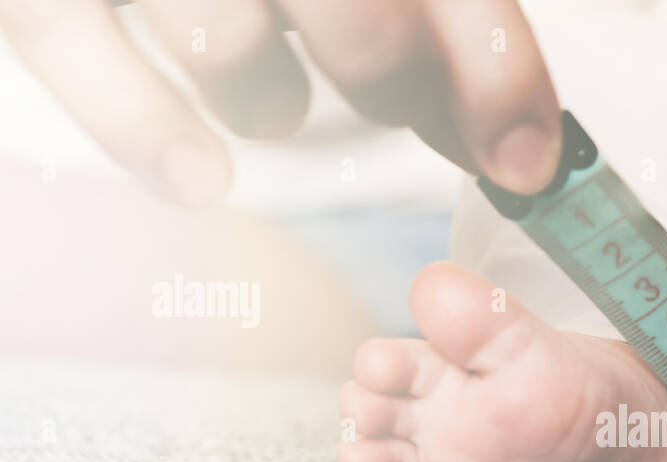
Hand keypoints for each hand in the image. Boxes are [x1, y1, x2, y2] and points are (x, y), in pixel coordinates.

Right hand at [0, 0, 560, 201]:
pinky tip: (201, 177)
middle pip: (358, 21)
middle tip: (391, 99)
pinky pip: (78, 56)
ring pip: (229, 45)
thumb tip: (525, 149)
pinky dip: (147, 129)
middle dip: (394, 85)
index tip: (529, 164)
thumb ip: (456, 23)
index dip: (499, 77)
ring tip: (278, 100)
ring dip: (271, 98)